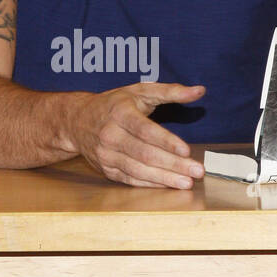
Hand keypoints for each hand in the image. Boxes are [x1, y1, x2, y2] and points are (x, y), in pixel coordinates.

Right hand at [65, 82, 205, 187]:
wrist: (77, 121)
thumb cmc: (114, 104)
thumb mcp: (140, 91)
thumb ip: (171, 91)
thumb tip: (200, 91)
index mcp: (119, 112)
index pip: (145, 129)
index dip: (166, 141)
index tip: (187, 150)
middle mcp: (110, 134)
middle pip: (144, 153)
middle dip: (173, 164)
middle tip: (197, 171)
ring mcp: (106, 154)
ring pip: (138, 169)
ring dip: (165, 178)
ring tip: (187, 182)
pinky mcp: (106, 169)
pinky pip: (131, 179)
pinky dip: (151, 184)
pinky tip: (168, 185)